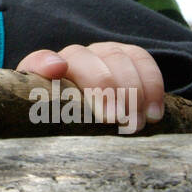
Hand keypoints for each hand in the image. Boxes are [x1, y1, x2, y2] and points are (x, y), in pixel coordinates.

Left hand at [16, 42, 165, 132]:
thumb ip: (47, 123)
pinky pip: (143, 60)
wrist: (96, 113)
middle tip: (114, 119)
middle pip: (83, 58)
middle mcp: (73, 58)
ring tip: (135, 124)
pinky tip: (154, 114)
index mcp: (45, 75)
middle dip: (102, 87)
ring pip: (116, 58)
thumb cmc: (71, 124)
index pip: (39, 62)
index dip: (46, 64)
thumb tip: (38, 138)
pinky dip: (152, 86)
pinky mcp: (129, 55)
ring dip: (131, 91)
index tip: (58, 70)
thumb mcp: (54, 127)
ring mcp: (102, 53)